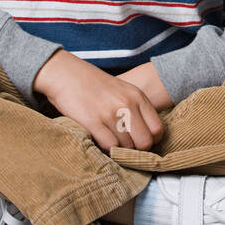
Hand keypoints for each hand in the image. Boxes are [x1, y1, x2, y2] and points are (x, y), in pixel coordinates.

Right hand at [34, 49, 164, 151]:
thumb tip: (147, 136)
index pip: (157, 129)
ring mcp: (110, 114)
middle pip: (145, 142)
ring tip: (111, 143)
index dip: (151, 141)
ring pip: (126, 147)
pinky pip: (109, 146)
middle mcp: (127, 105)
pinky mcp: (93, 122)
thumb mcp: (123, 91)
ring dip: (119, 150)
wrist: (66, 74)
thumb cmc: (94, 85)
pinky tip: (101, 142)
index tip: (141, 143)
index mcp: (138, 97)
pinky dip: (106, 149)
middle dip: (136, 150)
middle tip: (126, 148)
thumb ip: (136, 109)